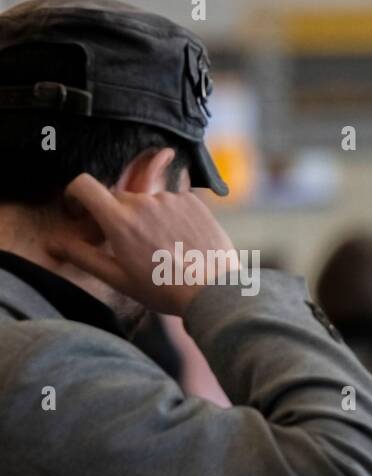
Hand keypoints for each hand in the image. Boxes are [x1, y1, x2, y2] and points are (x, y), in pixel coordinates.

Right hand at [46, 153, 237, 316]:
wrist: (215, 291)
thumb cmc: (165, 289)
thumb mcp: (118, 278)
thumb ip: (82, 256)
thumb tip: (53, 244)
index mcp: (119, 219)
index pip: (83, 184)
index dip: (76, 193)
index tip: (80, 209)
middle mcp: (143, 201)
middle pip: (118, 198)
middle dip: (118, 217)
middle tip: (132, 246)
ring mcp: (171, 198)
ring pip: (148, 201)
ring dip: (148, 218)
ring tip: (164, 249)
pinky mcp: (193, 201)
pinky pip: (173, 202)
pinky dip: (172, 216)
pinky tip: (182, 242)